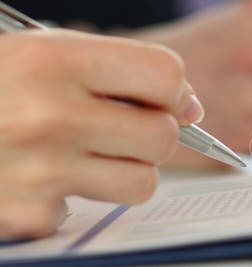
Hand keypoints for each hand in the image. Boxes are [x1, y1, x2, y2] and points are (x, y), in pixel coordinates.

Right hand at [0, 30, 201, 239]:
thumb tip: (191, 107)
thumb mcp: (38, 55)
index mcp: (53, 59)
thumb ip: (117, 73)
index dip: (168, 90)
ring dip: (124, 171)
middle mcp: (49, 114)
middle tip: (115, 130)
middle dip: (151, 135)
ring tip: (81, 156)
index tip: (155, 97)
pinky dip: (71, 198)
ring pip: (143, 182)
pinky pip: (89, 210)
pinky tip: (34, 178)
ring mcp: (39, 170)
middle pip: (164, 136)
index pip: (165, 75)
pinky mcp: (29, 214)